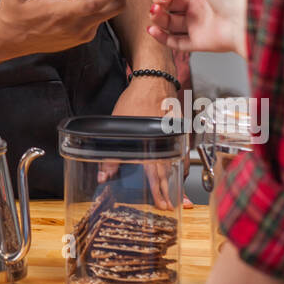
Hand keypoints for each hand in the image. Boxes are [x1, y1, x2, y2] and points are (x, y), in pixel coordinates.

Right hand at [0, 0, 139, 56]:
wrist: (7, 39)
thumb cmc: (13, 13)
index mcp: (64, 13)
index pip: (100, 0)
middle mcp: (77, 26)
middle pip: (112, 8)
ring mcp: (80, 35)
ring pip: (107, 15)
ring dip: (109, 0)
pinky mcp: (79, 39)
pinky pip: (97, 22)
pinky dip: (98, 9)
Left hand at [102, 74, 189, 209]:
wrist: (154, 79)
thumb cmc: (138, 99)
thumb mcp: (119, 128)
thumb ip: (112, 156)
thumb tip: (103, 176)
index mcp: (155, 145)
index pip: (158, 175)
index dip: (160, 192)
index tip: (163, 204)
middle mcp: (168, 143)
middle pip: (169, 172)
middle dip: (170, 190)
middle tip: (172, 204)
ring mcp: (174, 136)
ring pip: (176, 163)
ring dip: (176, 179)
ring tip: (177, 193)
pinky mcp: (176, 130)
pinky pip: (179, 151)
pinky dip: (178, 162)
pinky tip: (176, 167)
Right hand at [147, 0, 247, 56]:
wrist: (243, 20)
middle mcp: (197, 6)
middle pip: (168, 2)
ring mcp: (196, 24)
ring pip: (168, 21)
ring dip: (157, 15)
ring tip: (156, 10)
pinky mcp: (197, 41)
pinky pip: (174, 42)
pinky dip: (161, 37)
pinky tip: (153, 29)